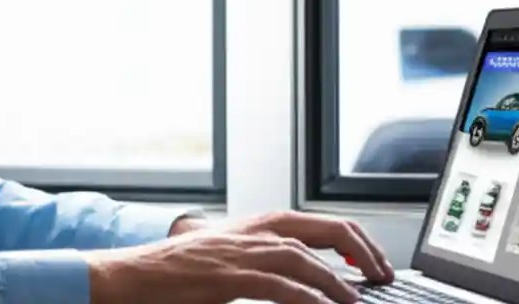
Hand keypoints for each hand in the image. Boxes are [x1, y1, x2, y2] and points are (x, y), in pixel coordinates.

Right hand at [88, 212, 392, 303]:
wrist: (136, 274)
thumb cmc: (181, 270)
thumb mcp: (232, 255)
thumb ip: (268, 261)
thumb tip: (305, 277)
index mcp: (260, 223)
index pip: (322, 222)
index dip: (357, 240)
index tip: (376, 263)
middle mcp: (256, 231)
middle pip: (324, 229)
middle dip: (361, 251)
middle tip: (383, 276)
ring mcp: (242, 252)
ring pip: (305, 258)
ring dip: (338, 280)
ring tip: (359, 299)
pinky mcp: (228, 276)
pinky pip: (278, 285)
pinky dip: (306, 297)